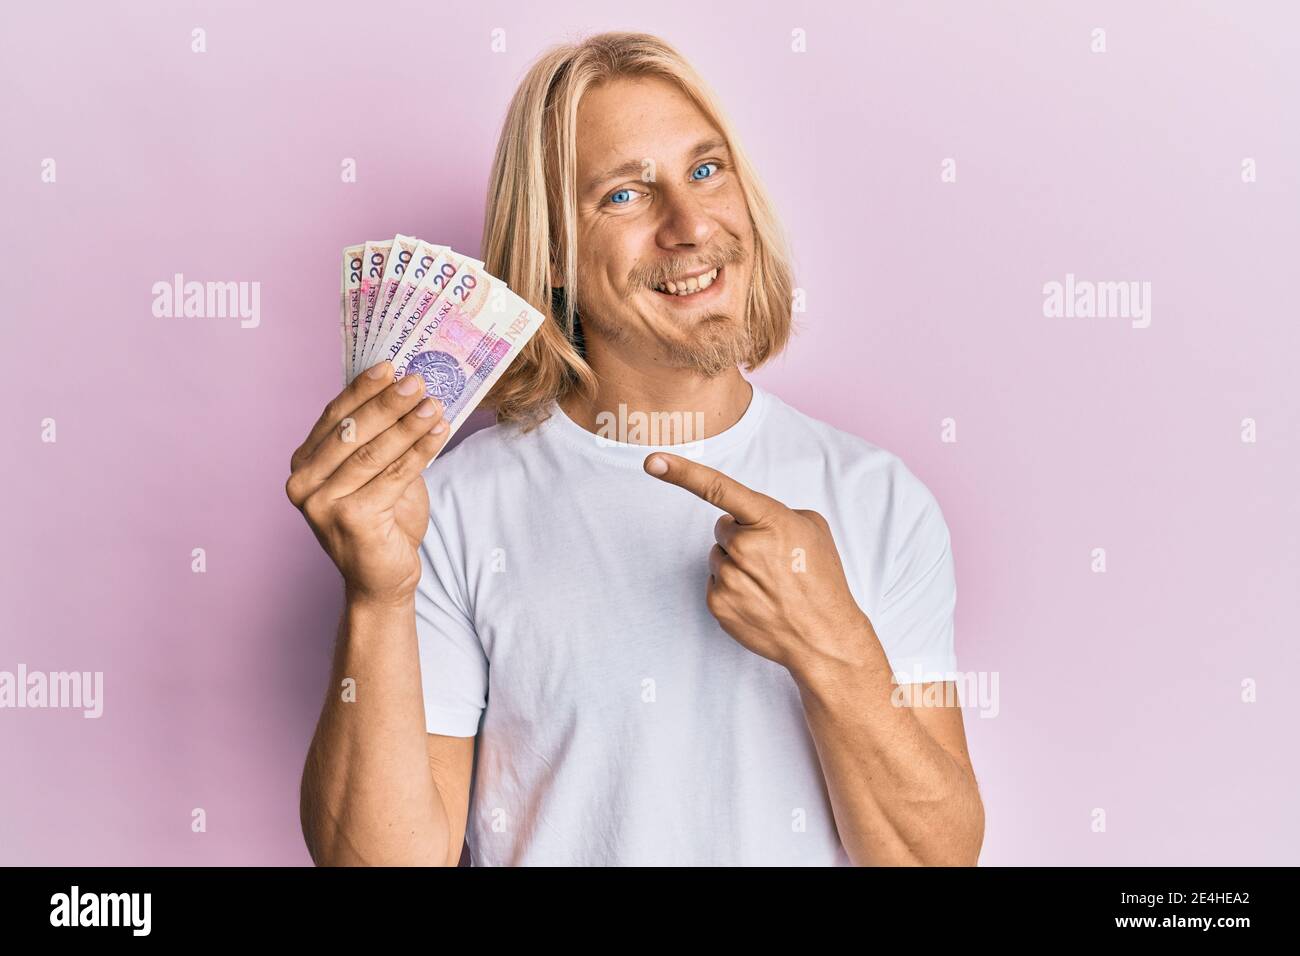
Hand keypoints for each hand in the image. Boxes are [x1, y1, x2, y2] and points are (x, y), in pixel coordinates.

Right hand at [285, 361, 447, 607]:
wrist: (382, 580)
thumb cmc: (382, 522)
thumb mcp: (376, 473)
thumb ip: (379, 438)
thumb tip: (405, 388)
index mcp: (304, 465)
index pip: (333, 416)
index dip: (361, 389)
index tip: (389, 365)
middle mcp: (303, 483)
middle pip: (351, 431)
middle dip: (388, 402)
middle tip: (418, 379)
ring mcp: (322, 504)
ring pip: (373, 452)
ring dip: (408, 424)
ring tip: (434, 403)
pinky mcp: (349, 519)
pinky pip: (392, 476)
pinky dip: (420, 450)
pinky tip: (439, 432)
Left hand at [644, 452, 870, 674]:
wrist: (823, 637)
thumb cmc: (821, 579)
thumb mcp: (811, 528)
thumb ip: (776, 513)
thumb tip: (751, 518)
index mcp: (769, 520)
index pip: (718, 488)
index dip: (681, 472)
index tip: (652, 462)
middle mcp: (745, 547)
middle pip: (723, 528)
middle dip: (742, 538)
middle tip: (772, 561)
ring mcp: (729, 577)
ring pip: (718, 556)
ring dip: (737, 564)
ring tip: (768, 584)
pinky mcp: (718, 603)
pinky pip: (715, 581)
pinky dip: (733, 589)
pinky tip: (758, 600)